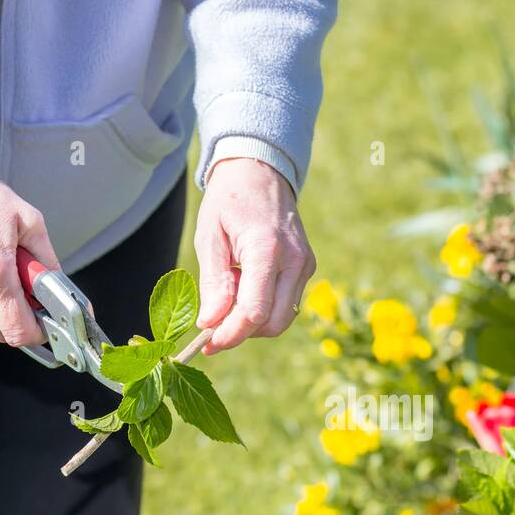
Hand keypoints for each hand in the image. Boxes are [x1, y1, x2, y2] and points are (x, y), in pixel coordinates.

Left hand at [194, 157, 315, 352]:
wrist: (260, 171)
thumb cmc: (229, 200)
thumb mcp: (209, 237)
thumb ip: (213, 283)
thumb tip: (211, 323)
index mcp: (268, 249)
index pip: (255, 311)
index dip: (230, 334)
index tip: (207, 343)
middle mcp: (295, 260)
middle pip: (274, 323)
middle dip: (242, 333)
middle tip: (214, 327)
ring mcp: (306, 265)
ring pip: (282, 318)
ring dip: (253, 321)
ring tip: (229, 295)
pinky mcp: (307, 267)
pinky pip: (286, 303)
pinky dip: (264, 307)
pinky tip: (244, 287)